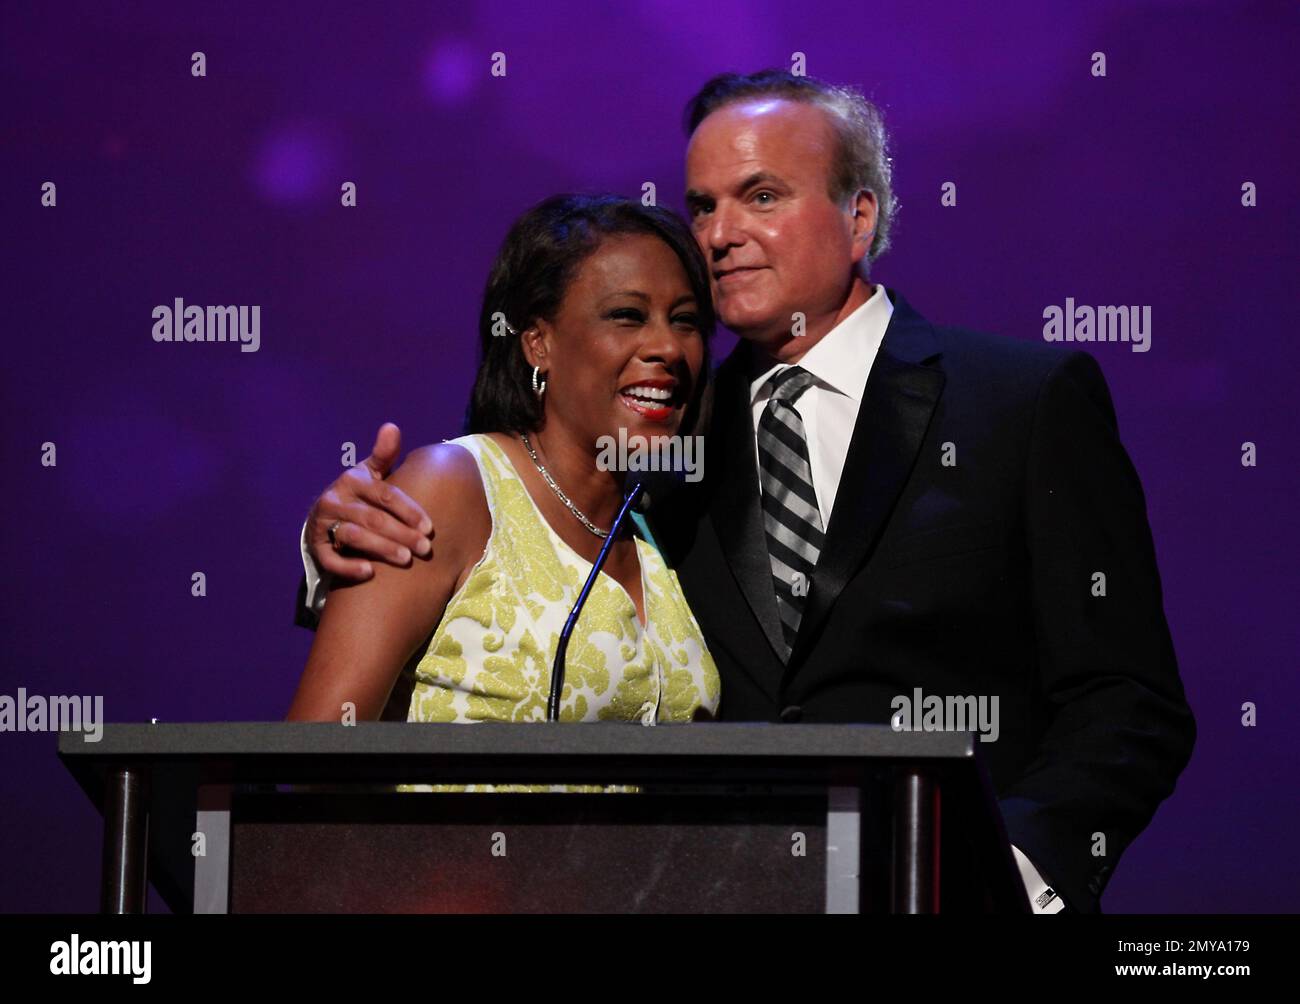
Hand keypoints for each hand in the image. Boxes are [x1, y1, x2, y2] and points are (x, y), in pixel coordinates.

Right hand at [306, 423, 433, 580]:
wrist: (322, 518)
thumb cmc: (357, 496)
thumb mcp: (369, 474)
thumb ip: (383, 455)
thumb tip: (392, 427)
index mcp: (352, 480)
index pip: (385, 495)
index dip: (408, 511)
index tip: (429, 527)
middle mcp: (335, 500)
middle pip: (373, 518)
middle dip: (401, 534)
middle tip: (424, 548)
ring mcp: (323, 524)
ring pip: (354, 537)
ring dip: (381, 548)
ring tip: (405, 560)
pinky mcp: (316, 548)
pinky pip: (331, 560)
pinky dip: (349, 567)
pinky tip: (370, 573)